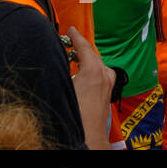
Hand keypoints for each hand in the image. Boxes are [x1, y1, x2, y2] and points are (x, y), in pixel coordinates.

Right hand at [68, 28, 114, 148]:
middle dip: (82, 48)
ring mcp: (109, 85)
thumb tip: (58, 64)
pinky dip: (93, 70)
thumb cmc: (77, 117)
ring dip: (88, 59)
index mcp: (94, 71)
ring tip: (75, 57)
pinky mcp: (108, 94)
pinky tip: (84, 75)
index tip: (71, 29)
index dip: (77, 37)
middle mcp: (105, 76)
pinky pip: (102, 75)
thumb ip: (62, 74)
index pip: (85, 48)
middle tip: (71, 41)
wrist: (89, 138)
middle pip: (94, 56)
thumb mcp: (63, 90)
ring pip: (99, 65)